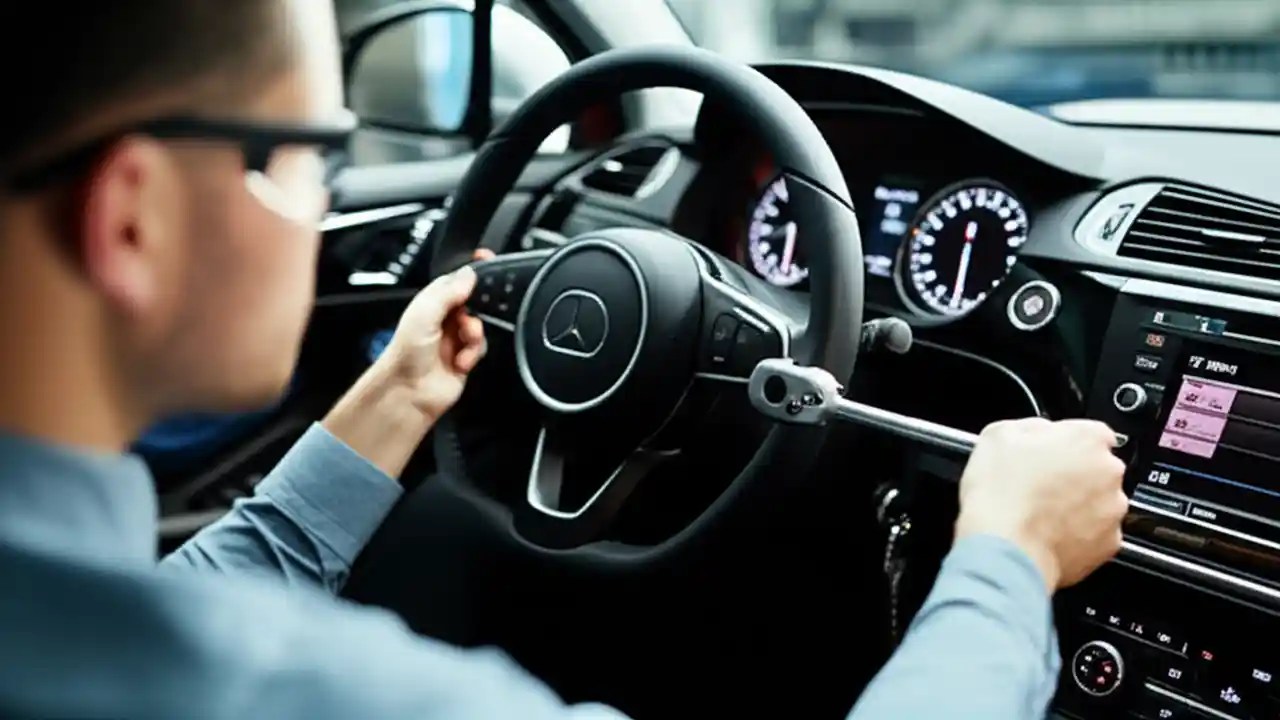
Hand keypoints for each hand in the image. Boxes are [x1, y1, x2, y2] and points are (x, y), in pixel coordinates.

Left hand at [380, 249, 493, 421]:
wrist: (410, 392)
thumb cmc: (407, 353)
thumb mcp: (425, 313)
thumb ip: (449, 291)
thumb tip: (470, 272)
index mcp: (432, 302)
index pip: (457, 280)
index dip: (473, 274)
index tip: (488, 264)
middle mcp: (444, 318)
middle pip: (475, 303)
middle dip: (476, 312)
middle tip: (464, 321)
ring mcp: (455, 339)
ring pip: (481, 326)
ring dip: (474, 336)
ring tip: (462, 346)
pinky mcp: (465, 358)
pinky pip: (481, 348)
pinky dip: (473, 354)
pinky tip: (460, 362)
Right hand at [954, 417, 1127, 590]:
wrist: (1005, 548)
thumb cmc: (1000, 492)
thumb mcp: (998, 435)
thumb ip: (1031, 427)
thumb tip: (1039, 433)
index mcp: (1087, 437)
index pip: (1091, 432)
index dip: (1066, 444)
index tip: (1049, 455)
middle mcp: (1109, 471)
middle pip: (1098, 467)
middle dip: (1074, 475)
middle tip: (1039, 486)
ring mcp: (1113, 509)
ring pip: (1099, 501)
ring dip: (1077, 505)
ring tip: (1040, 514)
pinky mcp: (1110, 543)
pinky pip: (1097, 533)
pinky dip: (1079, 534)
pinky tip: (1049, 535)